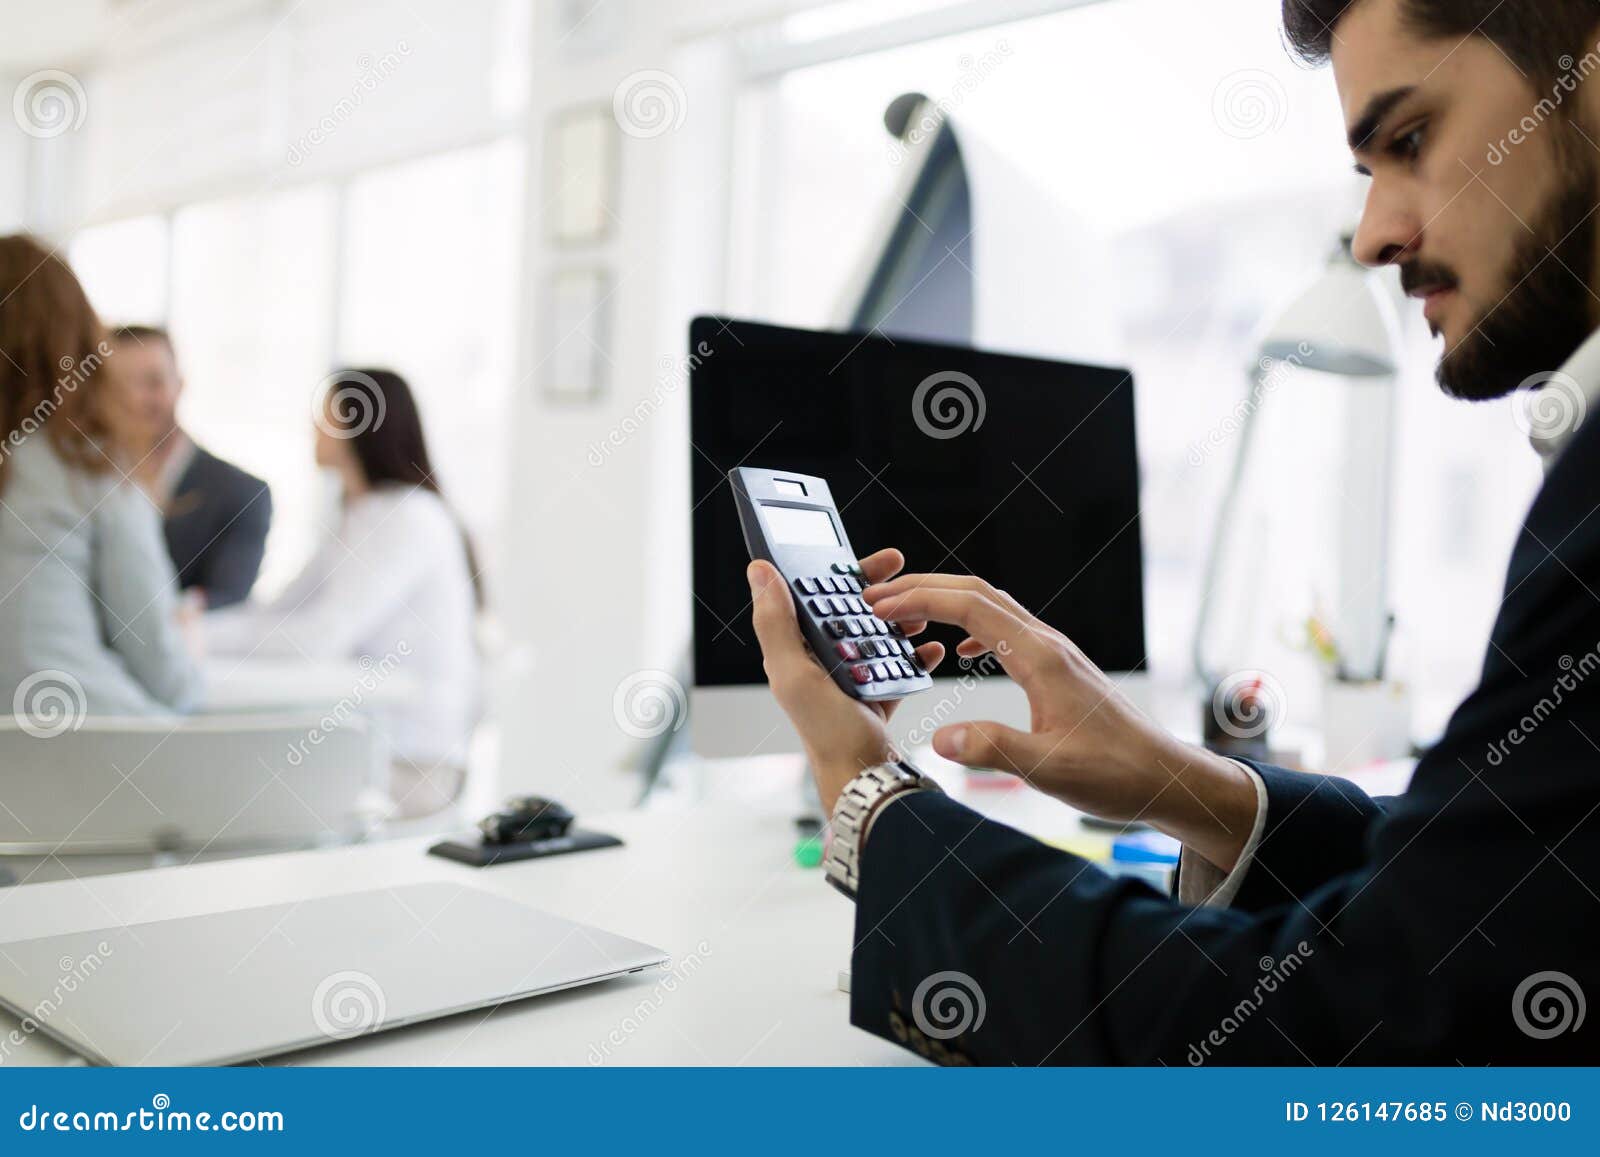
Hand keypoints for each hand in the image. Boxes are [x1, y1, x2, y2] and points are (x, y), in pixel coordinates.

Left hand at [747, 549, 944, 812]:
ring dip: (898, 619)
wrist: (865, 780)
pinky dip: (915, 656)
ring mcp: (847, 681)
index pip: (812, 596)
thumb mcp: (796, 674)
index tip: (866, 557)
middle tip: (902, 571)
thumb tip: (759, 570)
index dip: (837, 572)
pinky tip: (931, 649)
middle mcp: (818, 664)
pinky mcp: (873, 698)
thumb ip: (777, 624)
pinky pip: (896, 668)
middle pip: (847, 611)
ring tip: (919, 613)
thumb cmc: (827, 734)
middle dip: (876, 591)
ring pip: (874, 635)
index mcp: (795, 653)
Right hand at [864, 573, 1258, 869]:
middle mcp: (1047, 645)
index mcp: (1040, 658)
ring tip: (908, 617)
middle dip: (924, 588)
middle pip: (977, 593)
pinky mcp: (1057, 669)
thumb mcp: (1049, 768)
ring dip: (946, 603)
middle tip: (878, 599)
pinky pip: (1006, 630)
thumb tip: (940, 739)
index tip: (880, 605)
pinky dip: (972, 625)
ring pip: (992, 607)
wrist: (1164, 776)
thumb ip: (994, 749)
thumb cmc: (1116, 772)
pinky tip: (963, 650)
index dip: (921, 599)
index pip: (970, 607)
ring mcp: (1054, 654)